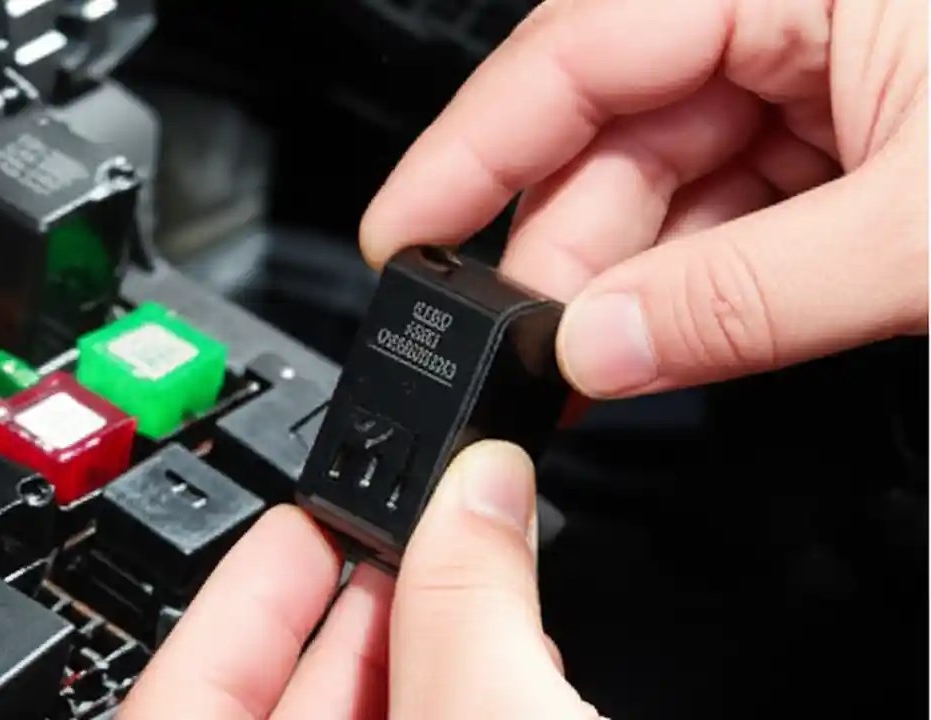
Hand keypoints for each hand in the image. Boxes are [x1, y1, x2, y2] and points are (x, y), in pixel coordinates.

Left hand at [119, 441, 602, 718]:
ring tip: (477, 579)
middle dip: (357, 608)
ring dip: (427, 654)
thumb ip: (472, 599)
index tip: (297, 525)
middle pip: (285, 703)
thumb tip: (476, 490)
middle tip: (409, 530)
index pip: (183, 689)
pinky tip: (519, 665)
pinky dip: (464, 705)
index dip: (243, 589)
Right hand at [361, 0, 926, 398]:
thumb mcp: (924, 230)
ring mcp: (817, 64)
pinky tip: (669, 334)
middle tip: (525, 358)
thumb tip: (600, 351)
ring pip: (663, 177)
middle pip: (608, 129)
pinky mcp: (847, 126)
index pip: (571, 50)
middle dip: (560, 254)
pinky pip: (730, 202)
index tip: (401, 241)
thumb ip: (749, 297)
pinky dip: (696, 277)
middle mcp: (784, 4)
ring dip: (626, 283)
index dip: (468, 153)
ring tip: (595, 369)